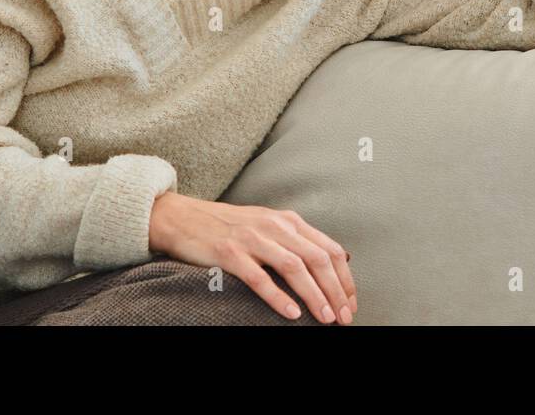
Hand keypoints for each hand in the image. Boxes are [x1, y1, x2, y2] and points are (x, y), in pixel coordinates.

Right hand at [148, 191, 356, 323]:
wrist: (184, 217)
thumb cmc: (230, 226)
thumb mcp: (269, 225)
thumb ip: (298, 240)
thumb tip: (338, 260)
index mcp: (289, 221)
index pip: (330, 249)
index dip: (345, 278)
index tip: (350, 302)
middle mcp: (275, 226)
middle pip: (317, 259)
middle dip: (335, 291)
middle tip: (344, 317)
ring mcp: (252, 239)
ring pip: (294, 268)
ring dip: (314, 295)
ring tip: (325, 318)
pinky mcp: (230, 253)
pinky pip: (260, 278)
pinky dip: (278, 297)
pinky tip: (291, 313)